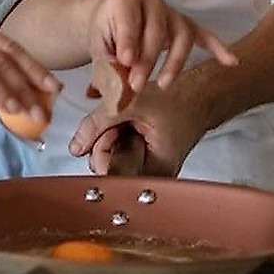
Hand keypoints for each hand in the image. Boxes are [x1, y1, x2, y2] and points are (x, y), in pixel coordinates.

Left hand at [70, 78, 212, 176]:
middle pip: (105, 168)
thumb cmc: (176, 99)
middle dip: (104, 140)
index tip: (115, 129)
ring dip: (108, 135)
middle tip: (123, 120)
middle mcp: (150, 177)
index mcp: (155, 170)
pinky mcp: (140, 160)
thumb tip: (75, 148)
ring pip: (107, 159)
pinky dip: (115, 135)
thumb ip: (99, 122)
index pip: (111, 176)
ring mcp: (144, 170)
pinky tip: (129, 125)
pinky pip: (115, 152)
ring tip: (129, 120)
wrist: (198, 96)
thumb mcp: (133, 102)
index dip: (103, 149)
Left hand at [82, 0, 237, 93]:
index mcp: (125, 0)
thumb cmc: (105, 32)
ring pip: (182, 34)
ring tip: (162, 84)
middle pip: (157, 30)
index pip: (129, 17)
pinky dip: (217, 47)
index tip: (125, 61)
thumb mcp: (98, 44)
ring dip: (174, 62)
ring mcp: (171, 12)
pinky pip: (203, 35)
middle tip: (136, 84)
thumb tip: (120, 90)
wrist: (110, 18)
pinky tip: (231, 62)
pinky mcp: (184, 24)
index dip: (128, 39)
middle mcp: (151, 1)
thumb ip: (109, 63)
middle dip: (147, 60)